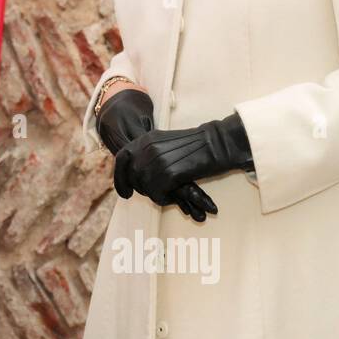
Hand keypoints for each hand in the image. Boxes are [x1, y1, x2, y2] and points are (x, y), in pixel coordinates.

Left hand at [97, 88, 218, 221]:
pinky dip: (165, 199)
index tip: (125, 193)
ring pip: (145, 187)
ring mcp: (157, 160)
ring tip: (171, 193)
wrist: (218, 144)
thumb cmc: (196, 146)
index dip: (120, 177)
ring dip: (157, 194)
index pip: (121, 158)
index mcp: (144, 139)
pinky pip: (157, 194)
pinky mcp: (169, 173)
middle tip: (159, 193)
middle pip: (132, 176)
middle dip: (142, 189)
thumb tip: (134, 172)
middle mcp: (147, 148)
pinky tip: (176, 196)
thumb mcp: (164, 143)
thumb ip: (147, 153)